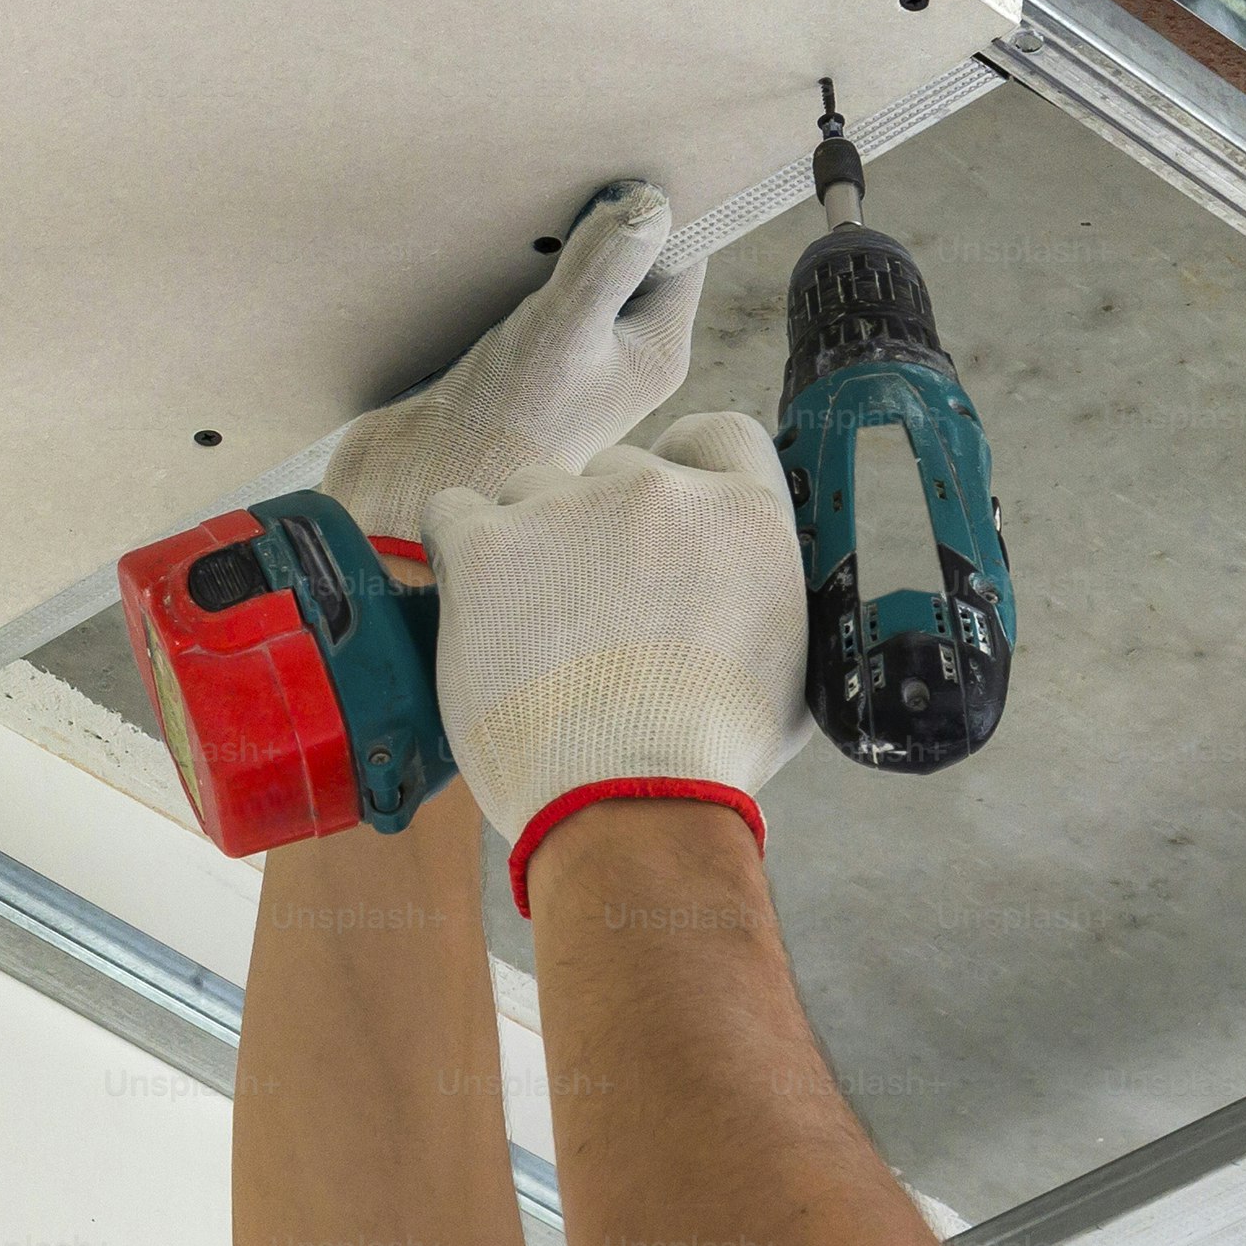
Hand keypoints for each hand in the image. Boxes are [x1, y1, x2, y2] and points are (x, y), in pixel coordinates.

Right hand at [317, 180, 703, 541]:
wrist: (418, 485)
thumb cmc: (503, 423)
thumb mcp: (562, 330)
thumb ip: (608, 263)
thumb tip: (650, 201)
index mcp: (656, 352)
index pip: (681, 254)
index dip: (657, 208)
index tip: (619, 164)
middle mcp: (624, 356)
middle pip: (631, 258)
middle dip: (599, 218)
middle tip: (564, 175)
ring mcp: (573, 359)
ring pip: (578, 273)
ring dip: (551, 241)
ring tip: (523, 211)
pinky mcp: (521, 359)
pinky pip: (533, 293)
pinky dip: (514, 269)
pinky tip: (486, 255)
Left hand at [425, 411, 815, 905]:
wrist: (631, 810)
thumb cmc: (710, 760)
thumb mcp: (790, 669)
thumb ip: (768, 595)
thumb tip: (756, 581)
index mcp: (744, 516)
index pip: (714, 435)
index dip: (683, 473)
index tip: (659, 524)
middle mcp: (661, 492)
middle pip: (616, 471)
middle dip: (601, 527)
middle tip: (590, 610)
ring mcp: (569, 510)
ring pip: (534, 489)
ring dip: (531, 541)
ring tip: (533, 631)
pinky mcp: (487, 542)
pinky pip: (454, 514)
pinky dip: (461, 556)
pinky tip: (481, 615)